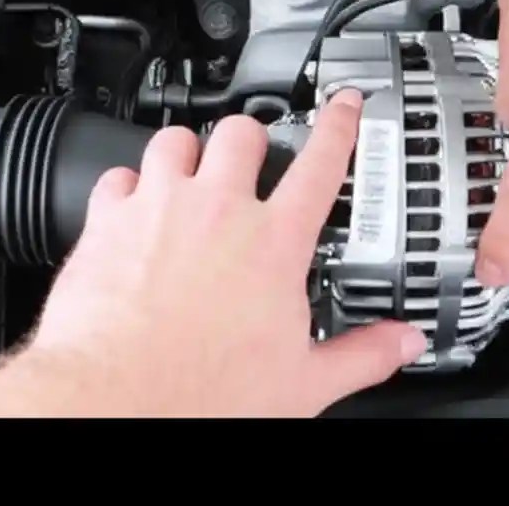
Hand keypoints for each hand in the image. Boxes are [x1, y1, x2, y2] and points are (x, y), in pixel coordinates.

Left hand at [0, 89, 426, 416]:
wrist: (116, 401)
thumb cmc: (201, 393)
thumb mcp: (303, 383)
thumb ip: (361, 355)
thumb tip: (401, 344)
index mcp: (273, 243)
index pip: (320, 164)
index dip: (339, 125)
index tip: (344, 106)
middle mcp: (216, 211)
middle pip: (242, 134)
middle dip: (253, 139)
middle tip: (253, 161)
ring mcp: (158, 209)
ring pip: (175, 141)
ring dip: (189, 153)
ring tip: (193, 175)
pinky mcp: (107, 222)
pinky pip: (117, 177)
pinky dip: (128, 186)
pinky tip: (135, 207)